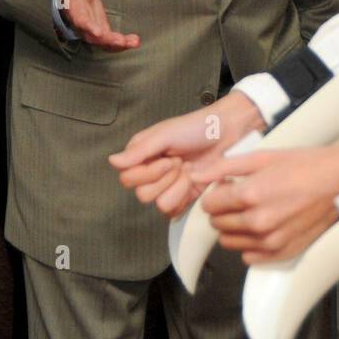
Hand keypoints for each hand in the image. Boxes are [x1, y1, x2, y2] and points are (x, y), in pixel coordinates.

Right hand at [57, 0, 140, 50]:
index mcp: (75, 10)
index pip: (81, 20)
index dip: (88, 26)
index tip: (98, 32)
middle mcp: (83, 24)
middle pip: (93, 36)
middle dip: (107, 40)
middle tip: (121, 41)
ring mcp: (93, 29)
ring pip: (104, 42)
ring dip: (117, 44)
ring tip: (133, 42)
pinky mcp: (103, 31)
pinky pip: (111, 41)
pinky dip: (123, 43)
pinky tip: (135, 41)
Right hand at [108, 90, 264, 217]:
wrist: (227, 133)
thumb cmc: (195, 128)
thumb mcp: (164, 134)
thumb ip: (138, 151)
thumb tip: (111, 161)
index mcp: (141, 155)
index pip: (127, 178)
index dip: (147, 173)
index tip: (166, 158)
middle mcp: (151, 172)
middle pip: (142, 194)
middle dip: (164, 179)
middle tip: (179, 163)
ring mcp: (168, 186)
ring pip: (159, 205)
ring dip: (178, 188)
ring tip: (189, 171)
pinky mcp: (184, 197)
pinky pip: (175, 211)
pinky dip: (186, 197)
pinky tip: (195, 182)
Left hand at [192, 142, 338, 262]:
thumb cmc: (305, 165)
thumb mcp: (262, 157)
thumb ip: (224, 167)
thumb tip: (197, 175)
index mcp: (251, 195)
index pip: (209, 206)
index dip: (215, 194)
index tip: (226, 188)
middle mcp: (259, 222)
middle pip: (218, 225)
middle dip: (223, 210)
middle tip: (241, 197)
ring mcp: (272, 241)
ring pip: (230, 242)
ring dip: (234, 227)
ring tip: (253, 210)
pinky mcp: (284, 252)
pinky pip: (249, 257)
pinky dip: (251, 244)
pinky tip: (264, 226)